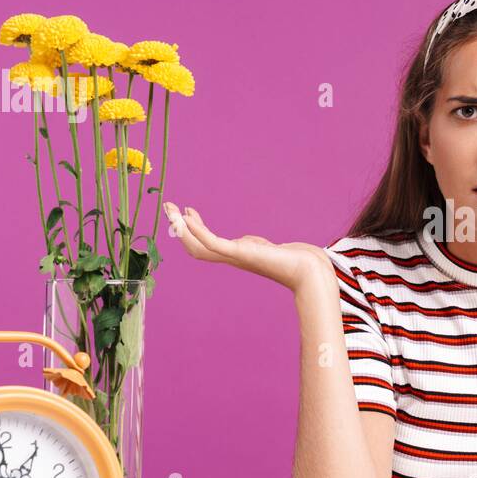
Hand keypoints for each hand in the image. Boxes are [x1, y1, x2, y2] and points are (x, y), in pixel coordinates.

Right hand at [163, 202, 334, 295]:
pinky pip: (213, 243)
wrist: (308, 270)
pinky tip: (188, 218)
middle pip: (195, 247)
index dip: (191, 230)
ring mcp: (235, 256)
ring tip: (172, 210)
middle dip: (179, 228)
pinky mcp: (242, 253)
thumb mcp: (265, 247)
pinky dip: (198, 231)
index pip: (204, 245)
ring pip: (199, 247)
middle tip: (168, 207)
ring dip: (182, 229)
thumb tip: (247, 241)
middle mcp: (231, 258)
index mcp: (235, 255)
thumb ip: (253, 244)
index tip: (185, 212)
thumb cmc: (292, 260)